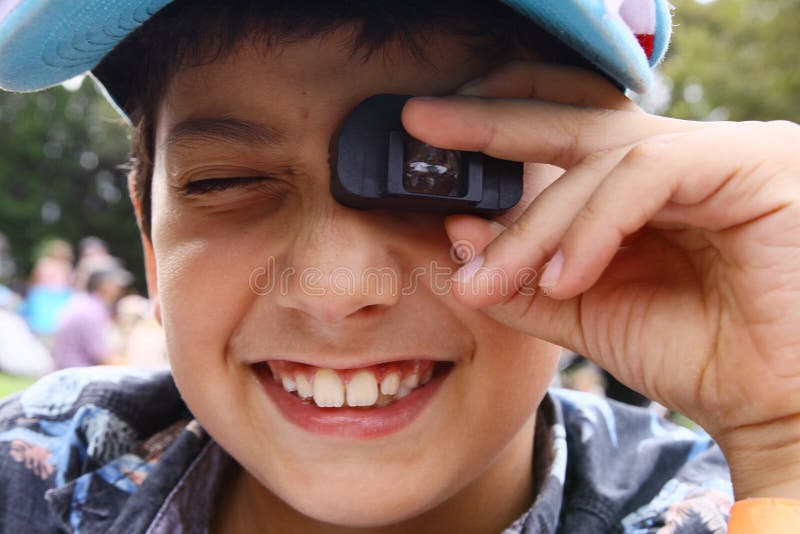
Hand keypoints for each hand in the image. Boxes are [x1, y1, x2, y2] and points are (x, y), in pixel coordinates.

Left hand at [402, 62, 799, 499]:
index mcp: (641, 186)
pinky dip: (593, 228)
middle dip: (493, 121)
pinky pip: (646, 178)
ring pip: (601, 162)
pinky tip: (564, 278)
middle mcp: (680, 158)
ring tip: (498, 279)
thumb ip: (521, 276)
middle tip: (423, 122)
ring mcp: (719, 155)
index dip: (498, 122)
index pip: (565, 131)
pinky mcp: (752, 166)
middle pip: (574, 120)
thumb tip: (458, 234)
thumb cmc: (689, 353)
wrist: (769, 406)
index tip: (430, 132)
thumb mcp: (581, 312)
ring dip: (537, 226)